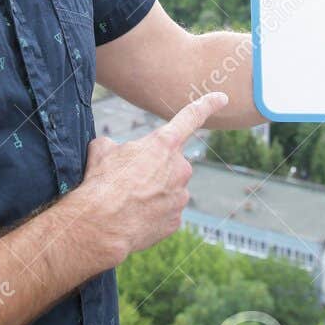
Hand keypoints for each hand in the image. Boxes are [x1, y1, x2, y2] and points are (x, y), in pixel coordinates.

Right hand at [77, 90, 228, 266]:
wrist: (101, 226)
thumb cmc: (101, 183)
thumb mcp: (102, 150)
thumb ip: (117, 144)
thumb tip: (115, 150)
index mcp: (163, 144)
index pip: (190, 117)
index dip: (207, 105)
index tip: (222, 98)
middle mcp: (179, 168)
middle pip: (170, 162)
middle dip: (153, 167)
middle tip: (128, 179)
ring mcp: (181, 196)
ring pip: (169, 188)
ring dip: (153, 191)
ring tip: (128, 200)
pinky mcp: (176, 220)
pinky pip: (166, 210)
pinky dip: (152, 212)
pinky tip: (134, 216)